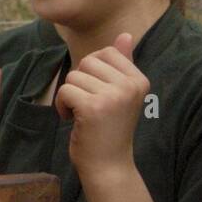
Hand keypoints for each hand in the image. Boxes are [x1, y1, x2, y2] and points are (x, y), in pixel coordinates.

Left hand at [54, 33, 148, 181]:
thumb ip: (122, 65)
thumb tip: (125, 35)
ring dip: (70, 96)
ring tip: (82, 115)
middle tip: (88, 106)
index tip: (99, 95)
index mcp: (139, 80)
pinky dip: (62, 105)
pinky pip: (65, 90)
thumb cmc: (110, 130)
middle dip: (80, 83)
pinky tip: (72, 120)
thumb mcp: (120, 95)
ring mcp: (113, 96)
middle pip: (88, 61)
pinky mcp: (93, 107)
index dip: (93, 72)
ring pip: (74, 76)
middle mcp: (130, 86)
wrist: (109, 167)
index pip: (106, 52)